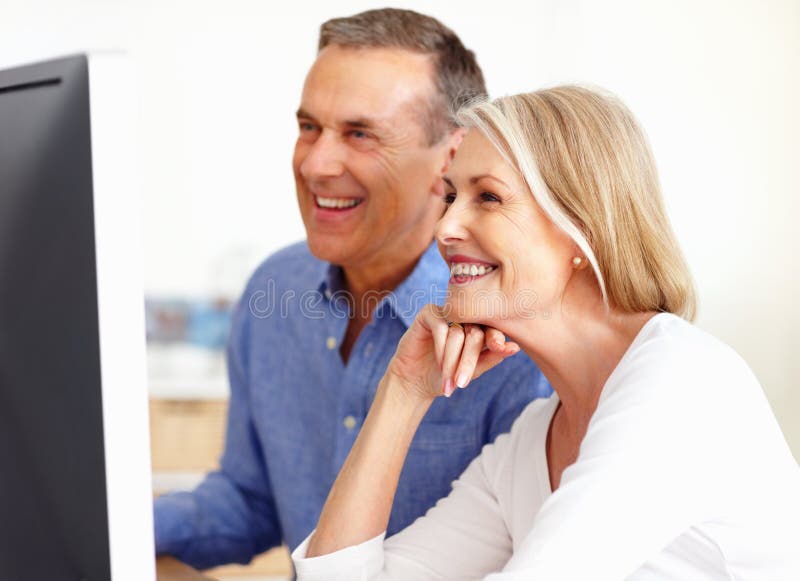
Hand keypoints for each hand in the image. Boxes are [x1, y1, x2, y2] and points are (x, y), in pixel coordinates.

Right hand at [386, 304, 519, 401]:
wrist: (415, 382)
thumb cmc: (446, 376)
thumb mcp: (472, 371)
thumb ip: (492, 357)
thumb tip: (515, 348)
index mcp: (480, 328)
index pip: (493, 330)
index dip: (497, 339)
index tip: (500, 348)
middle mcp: (465, 318)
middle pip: (476, 333)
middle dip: (469, 360)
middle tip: (462, 382)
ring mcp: (447, 314)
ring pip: (458, 333)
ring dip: (452, 360)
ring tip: (449, 381)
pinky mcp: (428, 313)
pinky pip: (440, 327)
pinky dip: (441, 348)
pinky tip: (439, 364)